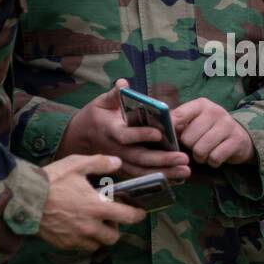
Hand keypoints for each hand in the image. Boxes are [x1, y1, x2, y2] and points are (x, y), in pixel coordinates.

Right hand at [37, 154, 145, 251]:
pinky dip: (84, 240)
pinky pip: (80, 247)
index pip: (128, 217)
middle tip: (110, 217)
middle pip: (114, 237)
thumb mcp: (77, 164)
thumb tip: (117, 163)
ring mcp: (77, 238)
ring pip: (98, 244)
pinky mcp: (64, 244)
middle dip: (116, 228)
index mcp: (98, 208)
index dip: (138, 215)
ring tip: (93, 223)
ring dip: (100, 236)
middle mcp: (91, 227)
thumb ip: (100, 163)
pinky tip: (77, 228)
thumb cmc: (52, 180)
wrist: (23, 199)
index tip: (140, 213)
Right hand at [57, 79, 190, 180]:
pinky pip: (142, 178)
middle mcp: (116, 150)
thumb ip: (114, 94)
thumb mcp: (100, 102)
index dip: (141, 135)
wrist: (78, 138)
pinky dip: (160, 180)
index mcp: (110, 131)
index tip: (159, 134)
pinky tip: (178, 179)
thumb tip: (123, 83)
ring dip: (165, 173)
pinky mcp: (124, 171)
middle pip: (139, 158)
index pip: (126, 136)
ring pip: (143, 172)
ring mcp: (120, 163)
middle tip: (183, 158)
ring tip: (185, 171)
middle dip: (162, 160)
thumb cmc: (94, 117)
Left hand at [171, 98, 255, 166]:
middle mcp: (215, 111)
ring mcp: (227, 125)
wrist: (241, 137)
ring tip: (204, 153)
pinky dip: (212, 162)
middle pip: (188, 138)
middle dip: (189, 148)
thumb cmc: (210, 130)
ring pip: (200, 150)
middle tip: (195, 146)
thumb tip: (158, 130)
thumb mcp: (195, 121)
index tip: (167, 138)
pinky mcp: (237, 140)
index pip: (179, 115)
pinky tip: (215, 157)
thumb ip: (178, 123)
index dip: (170, 129)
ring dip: (200, 157)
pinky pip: (215, 158)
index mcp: (200, 105)